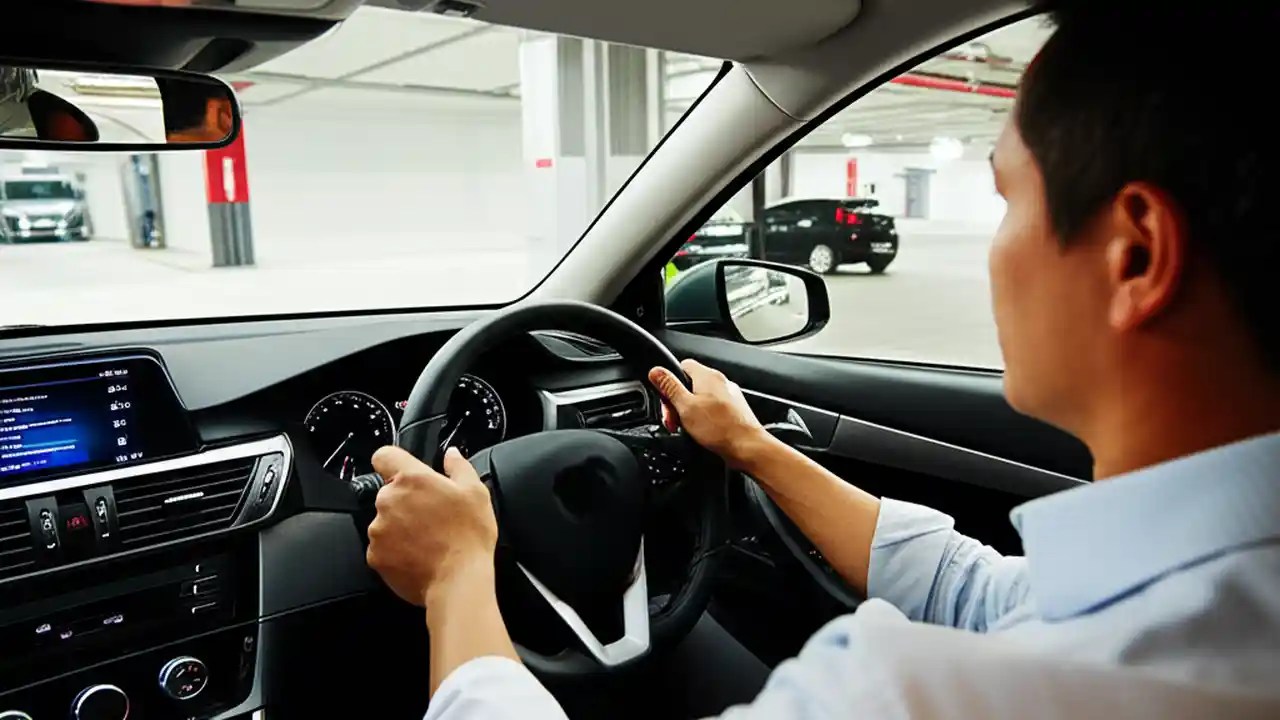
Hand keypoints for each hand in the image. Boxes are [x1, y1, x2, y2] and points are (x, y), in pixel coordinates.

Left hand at [366, 446, 497, 605]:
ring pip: (385, 521)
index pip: (384, 456)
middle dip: (406, 501)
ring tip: (428, 539)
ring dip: (401, 526)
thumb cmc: (468, 537)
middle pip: (389, 492)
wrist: (458, 581)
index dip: (393, 462)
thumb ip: (459, 466)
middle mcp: (388, 501)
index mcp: (411, 479)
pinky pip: (383, 547)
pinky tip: (420, 555)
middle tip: (432, 516)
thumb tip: (451, 454)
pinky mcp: (375, 556)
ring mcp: (378, 530)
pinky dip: (396, 550)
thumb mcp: (476, 492)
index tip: (403, 472)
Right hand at [648, 359, 765, 468]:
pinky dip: (704, 418)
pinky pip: (712, 409)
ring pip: (701, 398)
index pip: (682, 366)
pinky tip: (702, 432)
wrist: (748, 447)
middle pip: (690, 385)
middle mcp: (720, 382)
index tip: (666, 400)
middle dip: (678, 402)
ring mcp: (728, 396)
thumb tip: (656, 371)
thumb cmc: (720, 428)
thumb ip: (669, 387)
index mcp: (707, 376)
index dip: (670, 382)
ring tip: (687, 428)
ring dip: (689, 412)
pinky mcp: (733, 410)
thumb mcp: (685, 406)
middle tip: (674, 419)